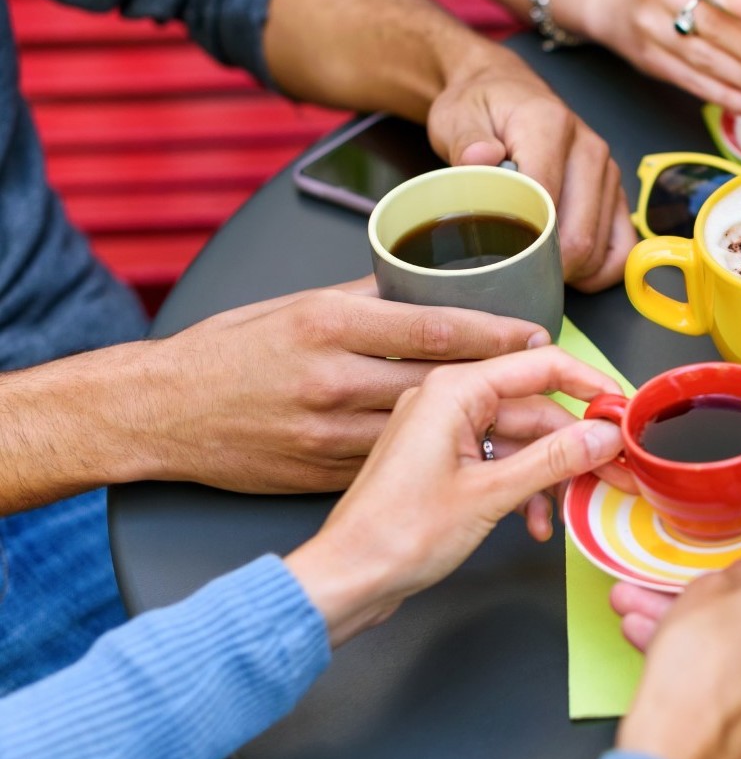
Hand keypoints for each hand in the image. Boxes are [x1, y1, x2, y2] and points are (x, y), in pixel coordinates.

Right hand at [141, 276, 549, 492]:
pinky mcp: (326, 470)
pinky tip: (482, 462)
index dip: (494, 333)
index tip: (537, 336)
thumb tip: (421, 288)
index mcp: (329, 324)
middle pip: (444, 383)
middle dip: (510, 389)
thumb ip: (364, 300)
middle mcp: (334, 377)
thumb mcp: (293, 306)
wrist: (160, 415)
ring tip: (542, 431)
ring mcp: (330, 430)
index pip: (432, 326)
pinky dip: (444, 465)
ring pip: (432, 434)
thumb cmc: (225, 354)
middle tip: (561, 389)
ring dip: (490, 434)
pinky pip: (402, 466)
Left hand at [285, 347, 623, 644]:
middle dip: (577, 445)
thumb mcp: (491, 495)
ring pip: (523, 440)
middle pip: (537, 408)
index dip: (591, 384)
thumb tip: (605, 434)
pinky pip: (501, 461)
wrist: (347, 579)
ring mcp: (444, 431)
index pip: (541, 365)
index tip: (625, 409)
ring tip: (575, 508)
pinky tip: (537, 522)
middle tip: (616, 472)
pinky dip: (526, 488)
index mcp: (454, 390)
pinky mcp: (443, 461)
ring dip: (552, 475)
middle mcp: (448, 400)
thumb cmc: (396, 535)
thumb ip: (555, 459)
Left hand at [425, 49, 636, 291]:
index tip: (498, 263)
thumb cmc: (481, 106)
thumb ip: (466, 139)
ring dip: (572, 271)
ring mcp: (607, 171)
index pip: (547, 198)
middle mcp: (589, 149)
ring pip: (602, 245)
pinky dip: (600, 268)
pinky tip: (573, 273)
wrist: (504, 89)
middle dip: (548, 268)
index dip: (524, 241)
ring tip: (537, 272)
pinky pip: (623, 244)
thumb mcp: (457, 115)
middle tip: (513, 278)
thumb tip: (481, 159)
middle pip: (580, 233)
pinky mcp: (615, 190)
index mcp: (550, 125)